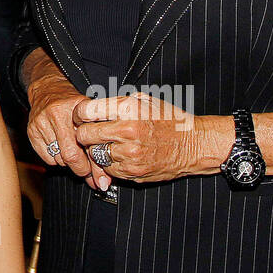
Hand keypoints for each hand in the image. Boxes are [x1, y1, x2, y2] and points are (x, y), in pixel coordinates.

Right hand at [25, 70, 111, 190]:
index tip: (97, 177)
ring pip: (58, 159)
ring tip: (73, 151)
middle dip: (80, 168)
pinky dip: (56, 158)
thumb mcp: (89, 118)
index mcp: (73, 110)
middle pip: (68, 156)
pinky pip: (47, 158)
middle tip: (86, 169)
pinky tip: (60, 146)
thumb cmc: (73, 105)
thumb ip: (96, 146)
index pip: (81, 148)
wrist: (48, 89)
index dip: (91, 166)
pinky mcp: (31, 131)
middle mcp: (54, 115)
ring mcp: (40, 123)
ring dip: (68, 162)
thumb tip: (102, 179)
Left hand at [72, 91, 201, 182]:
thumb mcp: (144, 100)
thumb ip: (117, 102)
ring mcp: (130, 154)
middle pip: (85, 135)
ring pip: (94, 154)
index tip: (81, 117)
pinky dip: (110, 163)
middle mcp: (127, 131)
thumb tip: (93, 106)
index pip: (86, 111)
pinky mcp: (133, 172)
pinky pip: (108, 169)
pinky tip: (121, 155)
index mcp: (128, 109)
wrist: (193, 145)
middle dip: (84, 134)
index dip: (79, 115)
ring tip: (109, 144)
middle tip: (90, 132)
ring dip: (97, 150)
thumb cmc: (170, 120)